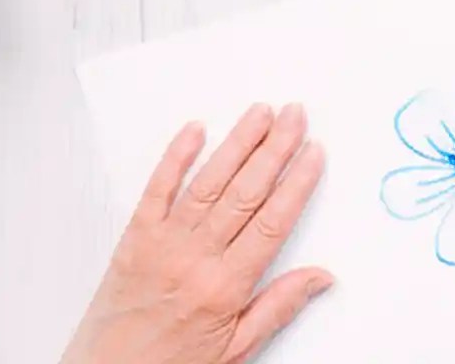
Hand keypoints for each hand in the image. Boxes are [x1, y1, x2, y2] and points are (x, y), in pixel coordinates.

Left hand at [62, 104, 329, 363]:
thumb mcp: (235, 350)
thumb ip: (278, 307)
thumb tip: (320, 277)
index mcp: (224, 287)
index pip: (273, 222)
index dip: (297, 183)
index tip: (314, 154)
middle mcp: (194, 258)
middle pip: (246, 192)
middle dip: (275, 149)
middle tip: (296, 116)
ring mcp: (162, 243)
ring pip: (209, 182)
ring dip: (237, 143)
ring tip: (260, 113)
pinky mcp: (134, 237)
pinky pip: (157, 189)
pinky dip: (175, 156)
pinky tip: (195, 131)